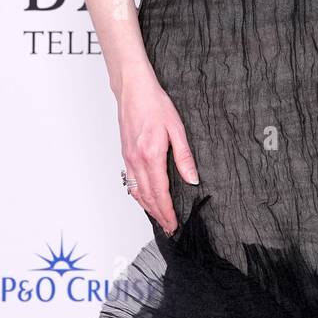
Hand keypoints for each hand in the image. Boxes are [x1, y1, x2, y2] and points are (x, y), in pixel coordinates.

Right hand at [117, 72, 199, 234]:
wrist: (133, 90)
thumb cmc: (155, 104)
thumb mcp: (177, 128)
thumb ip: (184, 157)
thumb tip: (192, 179)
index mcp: (151, 155)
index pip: (160, 192)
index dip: (167, 210)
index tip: (173, 223)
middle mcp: (137, 160)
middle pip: (147, 197)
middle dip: (158, 214)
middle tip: (169, 227)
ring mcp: (128, 158)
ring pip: (136, 192)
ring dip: (148, 208)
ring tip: (159, 218)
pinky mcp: (125, 154)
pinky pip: (130, 182)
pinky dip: (138, 195)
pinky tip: (145, 199)